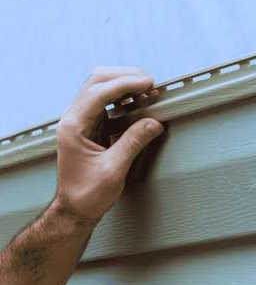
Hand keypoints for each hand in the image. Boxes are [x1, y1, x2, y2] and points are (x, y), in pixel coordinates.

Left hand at [53, 66, 163, 222]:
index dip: (125, 83)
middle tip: (150, 83)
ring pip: (99, 86)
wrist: (75, 208)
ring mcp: (79, 120)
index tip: (148, 83)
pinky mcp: (88, 125)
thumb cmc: (88, 194)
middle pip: (96, 81)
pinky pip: (104, 100)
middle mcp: (72, 118)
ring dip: (123, 83)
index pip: (98, 93)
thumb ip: (133, 142)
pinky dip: (122, 95)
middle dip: (124, 76)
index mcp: (73, 126)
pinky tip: (137, 100)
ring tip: (147, 89)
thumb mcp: (114, 169)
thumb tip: (154, 122)